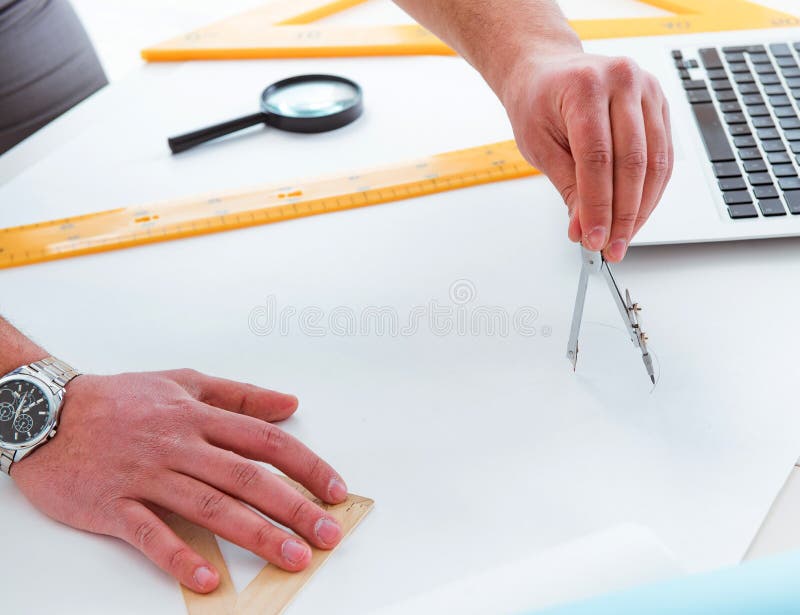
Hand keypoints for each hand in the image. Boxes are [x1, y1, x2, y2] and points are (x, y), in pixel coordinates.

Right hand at [10, 369, 348, 593]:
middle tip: (328, 535)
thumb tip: (288, 402)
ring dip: (255, 535)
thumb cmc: (120, 398)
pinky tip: (210, 581)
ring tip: (291, 557)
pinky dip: (180, 559)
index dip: (306, 466)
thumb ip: (239, 395)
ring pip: (209, 507)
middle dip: (294, 508)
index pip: (265, 441)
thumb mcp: (184, 382)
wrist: (46, 413)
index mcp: (199, 416)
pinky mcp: (113, 505)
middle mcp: (180, 445)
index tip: (335, 490)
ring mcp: (147, 477)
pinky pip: (150, 535)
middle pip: (247, 478)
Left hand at [501, 51, 673, 261]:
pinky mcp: (659, 103)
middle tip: (612, 247)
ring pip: (656, 163)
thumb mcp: (539, 144)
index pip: (598, 158)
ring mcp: (647, 89)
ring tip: (624, 238)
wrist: (548, 69)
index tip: (593, 239)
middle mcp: (622, 81)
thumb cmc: (538, 101)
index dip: (598, 206)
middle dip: (623, 215)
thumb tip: (584, 228)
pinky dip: (651, 191)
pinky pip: (663, 156)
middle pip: (632, 162)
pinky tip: (637, 214)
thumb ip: (567, 186)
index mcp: (585, 86)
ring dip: (642, 208)